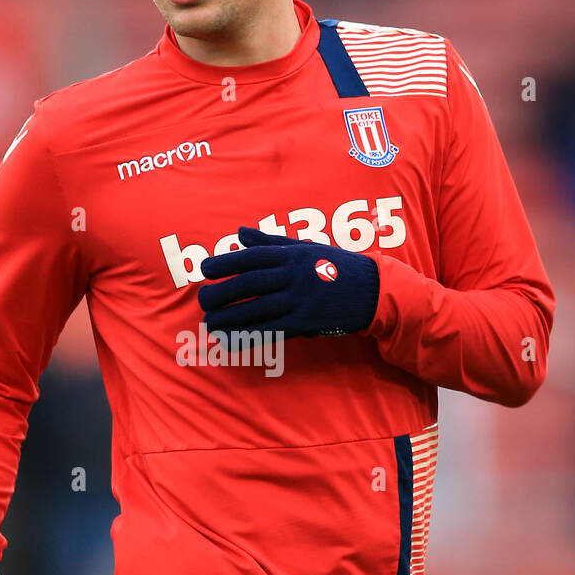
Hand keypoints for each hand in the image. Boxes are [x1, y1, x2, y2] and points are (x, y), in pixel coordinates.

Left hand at [198, 225, 379, 339]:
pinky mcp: (305, 322)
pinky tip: (231, 341)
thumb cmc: (336, 266)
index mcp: (293, 254)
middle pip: (250, 283)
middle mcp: (294, 275)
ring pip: (257, 309)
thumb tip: (240, 233)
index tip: (204, 270)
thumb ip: (271, 242)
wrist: (373, 291)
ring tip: (209, 323)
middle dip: (222, 292)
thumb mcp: (306, 248)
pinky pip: (271, 330)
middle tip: (202, 300)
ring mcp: (300, 300)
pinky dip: (248, 337)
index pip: (252, 257)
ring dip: (229, 317)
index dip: (226, 262)